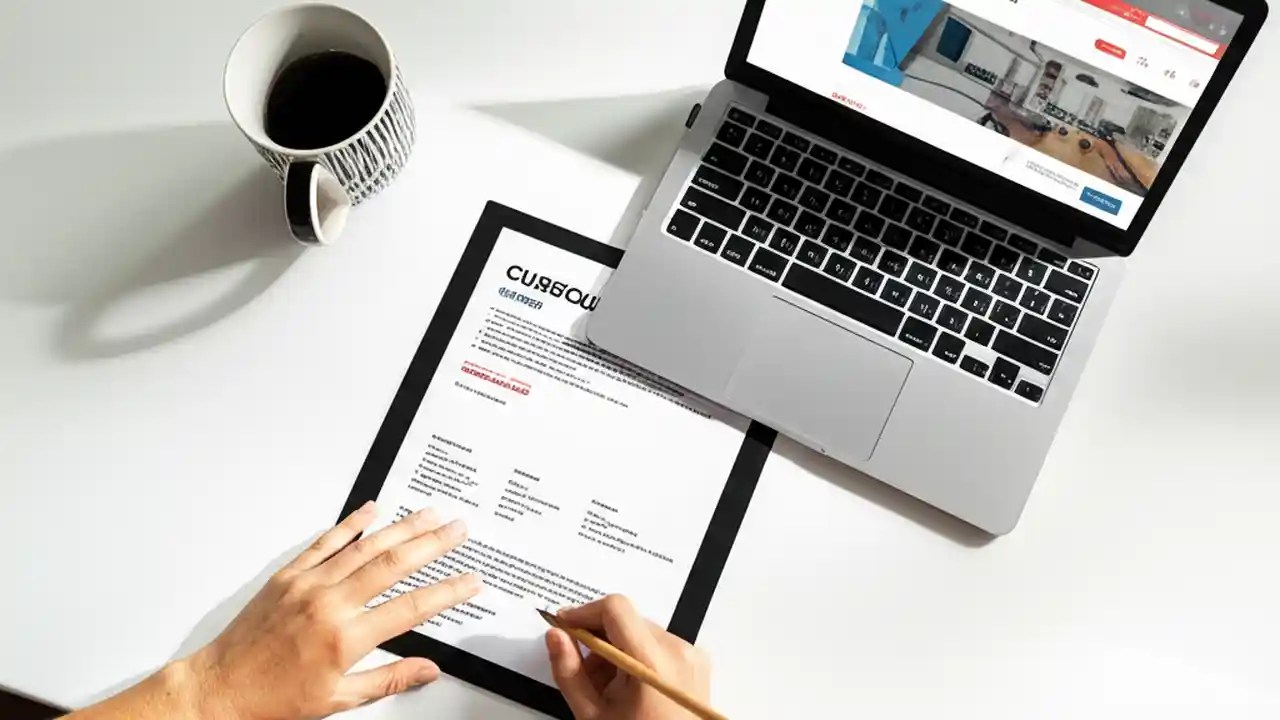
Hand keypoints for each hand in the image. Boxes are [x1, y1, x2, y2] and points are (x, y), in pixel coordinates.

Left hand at [180, 503, 478, 718]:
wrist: (219, 690)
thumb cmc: (272, 699)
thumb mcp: (337, 700)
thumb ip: (388, 680)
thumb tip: (427, 670)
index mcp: (345, 639)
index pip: (411, 609)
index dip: (446, 592)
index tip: (470, 581)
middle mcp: (328, 605)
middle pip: (393, 565)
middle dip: (432, 544)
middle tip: (458, 530)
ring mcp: (307, 585)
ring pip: (364, 547)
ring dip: (402, 527)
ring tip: (429, 514)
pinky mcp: (288, 577)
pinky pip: (325, 543)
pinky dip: (351, 524)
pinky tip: (372, 510)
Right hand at [545, 595, 710, 719]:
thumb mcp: (592, 715)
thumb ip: (569, 672)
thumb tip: (556, 636)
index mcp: (653, 661)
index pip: (615, 609)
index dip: (585, 613)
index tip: (565, 626)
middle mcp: (678, 651)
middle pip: (627, 621)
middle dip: (598, 639)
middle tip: (583, 671)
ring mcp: (691, 656)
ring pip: (640, 632)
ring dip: (616, 650)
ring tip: (607, 687)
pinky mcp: (696, 663)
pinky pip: (658, 645)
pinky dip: (636, 657)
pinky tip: (628, 688)